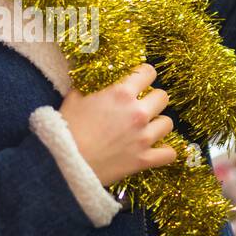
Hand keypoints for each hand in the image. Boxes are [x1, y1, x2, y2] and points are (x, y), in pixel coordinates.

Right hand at [59, 63, 178, 186]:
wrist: (66, 163)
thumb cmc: (67, 129)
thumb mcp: (74, 99)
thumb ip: (87, 86)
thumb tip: (90, 78)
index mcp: (121, 93)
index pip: (148, 72)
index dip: (144, 75)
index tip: (138, 82)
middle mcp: (137, 112)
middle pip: (163, 97)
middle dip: (153, 99)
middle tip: (141, 106)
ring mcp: (143, 137)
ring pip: (168, 123)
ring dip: (158, 124)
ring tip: (147, 128)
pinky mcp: (144, 160)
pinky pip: (169, 154)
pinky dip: (165, 152)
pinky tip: (157, 149)